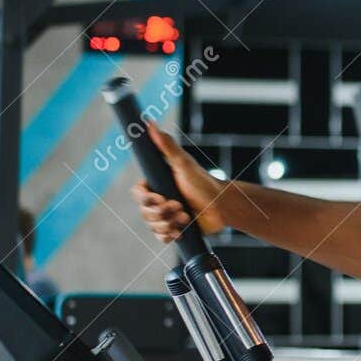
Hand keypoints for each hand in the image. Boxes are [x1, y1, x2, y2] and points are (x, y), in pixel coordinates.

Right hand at [131, 122, 226, 242]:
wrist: (222, 207)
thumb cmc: (204, 183)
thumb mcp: (183, 163)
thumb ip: (165, 145)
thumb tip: (149, 122)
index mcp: (158, 184)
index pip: (138, 194)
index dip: (145, 199)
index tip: (159, 198)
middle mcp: (159, 200)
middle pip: (144, 212)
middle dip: (161, 212)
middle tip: (179, 206)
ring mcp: (166, 216)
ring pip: (153, 226)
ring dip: (169, 223)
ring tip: (186, 216)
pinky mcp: (174, 230)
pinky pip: (161, 237)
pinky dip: (170, 235)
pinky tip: (182, 229)